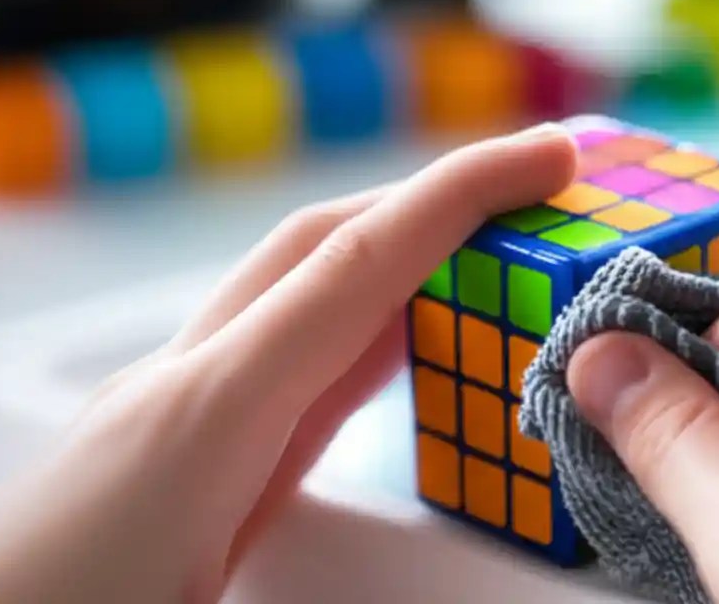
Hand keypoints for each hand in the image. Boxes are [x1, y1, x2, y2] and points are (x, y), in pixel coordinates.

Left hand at [0, 125, 575, 603]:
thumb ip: (345, 583)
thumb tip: (445, 585)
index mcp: (205, 415)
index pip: (356, 266)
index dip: (462, 196)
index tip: (547, 158)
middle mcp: (186, 384)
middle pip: (326, 244)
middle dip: (442, 201)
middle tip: (542, 198)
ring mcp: (172, 402)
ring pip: (303, 291)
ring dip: (403, 256)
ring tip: (494, 266)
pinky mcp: (171, 435)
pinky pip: (283, 349)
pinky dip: (358, 323)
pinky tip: (393, 348)